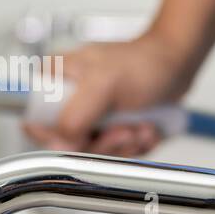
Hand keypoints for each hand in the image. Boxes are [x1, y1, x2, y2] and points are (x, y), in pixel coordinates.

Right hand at [23, 30, 193, 154]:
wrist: (178, 64)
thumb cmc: (145, 63)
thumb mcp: (104, 85)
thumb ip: (75, 116)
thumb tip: (61, 143)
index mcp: (55, 81)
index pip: (36, 123)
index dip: (60, 138)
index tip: (85, 137)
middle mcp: (71, 99)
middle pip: (72, 144)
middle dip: (105, 142)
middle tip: (124, 129)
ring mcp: (94, 114)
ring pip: (98, 151)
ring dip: (125, 144)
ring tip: (141, 125)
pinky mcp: (114, 126)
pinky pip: (119, 151)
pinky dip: (137, 145)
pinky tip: (147, 128)